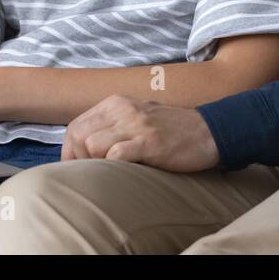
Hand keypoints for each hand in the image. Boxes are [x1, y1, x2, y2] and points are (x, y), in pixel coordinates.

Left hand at [60, 95, 221, 171]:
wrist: (208, 132)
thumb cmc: (170, 131)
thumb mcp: (136, 119)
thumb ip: (111, 127)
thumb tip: (82, 150)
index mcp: (116, 103)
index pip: (75, 126)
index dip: (70, 152)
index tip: (77, 169)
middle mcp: (122, 109)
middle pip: (78, 135)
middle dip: (76, 159)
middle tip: (88, 176)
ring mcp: (136, 125)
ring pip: (92, 145)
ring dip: (95, 164)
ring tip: (108, 174)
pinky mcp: (149, 142)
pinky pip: (115, 155)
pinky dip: (113, 167)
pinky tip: (124, 173)